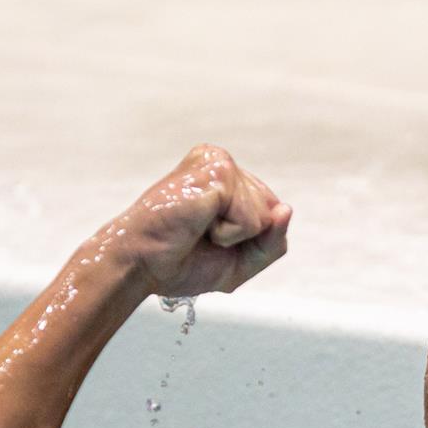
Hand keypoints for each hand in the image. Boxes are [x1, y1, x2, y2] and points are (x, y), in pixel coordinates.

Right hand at [105, 144, 292, 298]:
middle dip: (244, 239)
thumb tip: (286, 210)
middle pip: (272, 213)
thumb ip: (273, 242)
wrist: (140, 265)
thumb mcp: (241, 261)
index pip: (270, 213)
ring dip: (233, 236)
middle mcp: (221, 163)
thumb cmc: (180, 262)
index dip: (248, 241)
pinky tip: (197, 224)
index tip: (208, 240)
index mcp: (224, 178)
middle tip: (200, 237)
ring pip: (265, 215)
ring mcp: (218, 162)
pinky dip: (229, 234)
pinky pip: (252, 219)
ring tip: (196, 229)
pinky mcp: (217, 171)